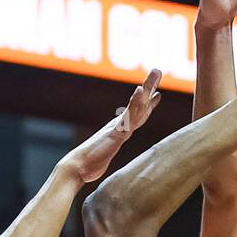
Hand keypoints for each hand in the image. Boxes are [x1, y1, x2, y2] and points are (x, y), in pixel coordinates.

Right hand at [60, 70, 161, 185]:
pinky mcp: (116, 132)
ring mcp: (118, 126)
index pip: (137, 115)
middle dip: (149, 87)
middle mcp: (119, 124)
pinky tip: (140, 90)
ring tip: (155, 72)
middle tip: (157, 70)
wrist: (78, 166)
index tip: (156, 94)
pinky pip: (128, 115)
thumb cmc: (89, 164)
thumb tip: (107, 154)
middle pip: (139, 103)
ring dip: (146, 88)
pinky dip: (134, 102)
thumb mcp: (106, 157)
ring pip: (137, 104)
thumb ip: (109, 151)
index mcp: (119, 130)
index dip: (147, 104)